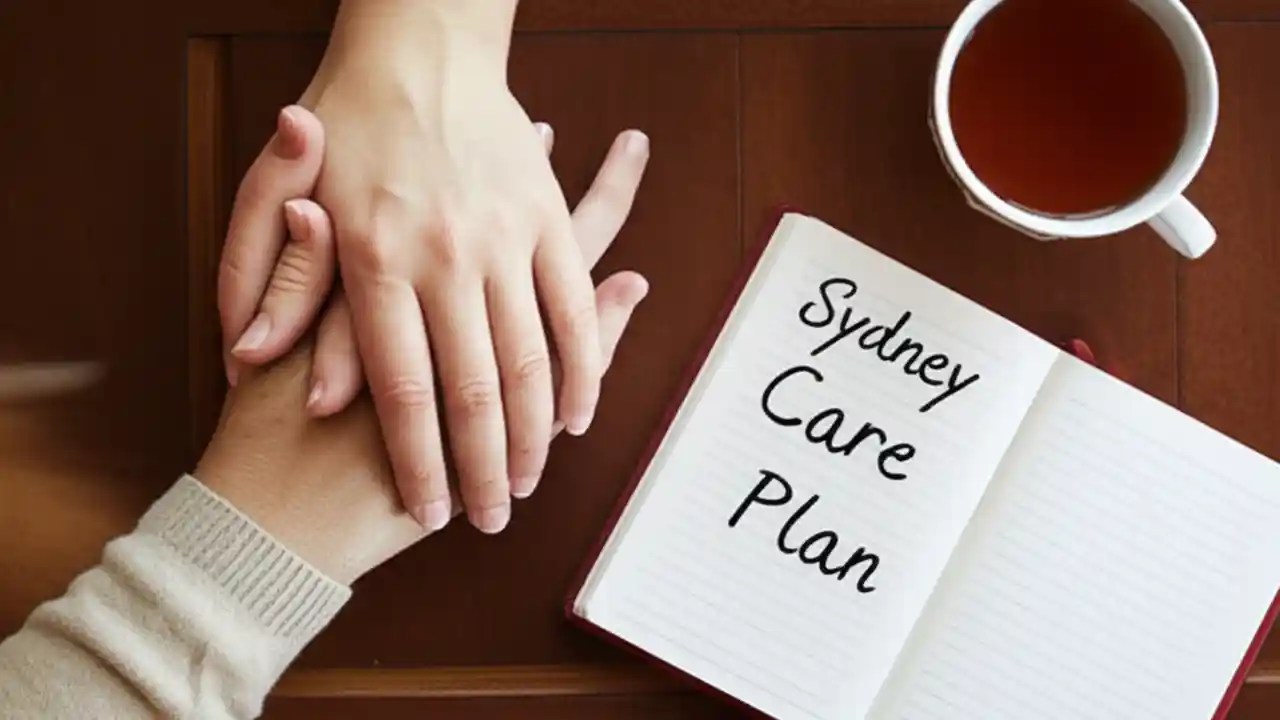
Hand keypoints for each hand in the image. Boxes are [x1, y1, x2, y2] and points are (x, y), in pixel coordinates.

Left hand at [199, 150, 650, 586]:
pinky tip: (578, 413)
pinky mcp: (546, 220)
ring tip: (530, 481)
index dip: (419, 463)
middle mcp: (446, 254)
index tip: (431, 511)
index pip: (401, 390)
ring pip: (533, 360)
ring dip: (538, 434)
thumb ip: (264, 276)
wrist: (418, 49)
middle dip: (487, 469)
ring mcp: (505, 237)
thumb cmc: (341, 121)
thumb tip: (255, 356)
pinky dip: (585, 367)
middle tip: (490, 516)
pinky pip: (576, 309)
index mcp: (376, 257)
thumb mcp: (274, 193)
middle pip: (475, 390)